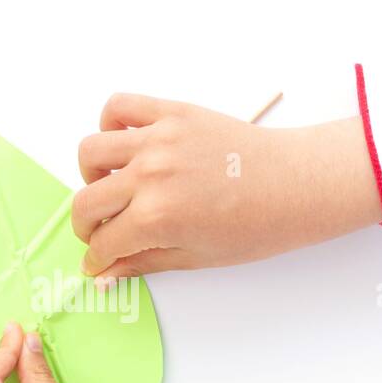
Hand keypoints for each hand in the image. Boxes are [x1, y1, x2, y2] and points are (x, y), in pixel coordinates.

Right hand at [73, 94, 381, 278]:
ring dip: (91, 176)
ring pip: (91, 152)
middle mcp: (150, 175)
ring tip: (110, 186)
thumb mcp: (197, 257)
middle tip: (102, 232)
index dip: (96, 259)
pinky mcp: (172, 113)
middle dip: (86, 227)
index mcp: (156, 218)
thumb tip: (105, 275)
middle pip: (87, 202)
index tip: (97, 262)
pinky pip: (119, 107)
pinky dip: (110, 125)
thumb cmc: (257, 226)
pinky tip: (124, 145)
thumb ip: (143, 263)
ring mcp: (159, 139)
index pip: (103, 242)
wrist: (296, 184)